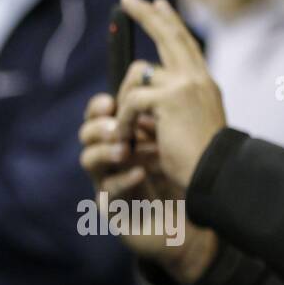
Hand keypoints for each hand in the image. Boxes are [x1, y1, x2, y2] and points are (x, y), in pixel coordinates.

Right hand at [80, 92, 217, 284]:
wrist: (196, 215)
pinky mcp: (114, 209)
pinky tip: (139, 173)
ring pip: (88, 160)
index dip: (99, 106)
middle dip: (97, 126)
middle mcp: (113, 157)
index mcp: (126, 135)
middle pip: (86, 134)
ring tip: (125, 150)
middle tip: (116, 127)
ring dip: (103, 150)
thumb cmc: (186, 174)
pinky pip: (106, 193)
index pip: (100, 114)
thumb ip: (159, 106)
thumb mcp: (174, 133)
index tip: (111, 102)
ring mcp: (110, 182)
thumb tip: (147, 69)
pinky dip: (122, 180)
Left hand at [113, 0, 226, 190]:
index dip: (169, 23)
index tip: (158, 5)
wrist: (215, 174)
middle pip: (168, 35)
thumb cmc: (196, 161)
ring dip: (123, 104)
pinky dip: (123, 122)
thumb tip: (136, 89)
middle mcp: (196, 77)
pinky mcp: (170, 98)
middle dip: (145, 15)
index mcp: (202, 83)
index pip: (183, 44)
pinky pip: (130, 101)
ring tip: (124, 133)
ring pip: (137, 76)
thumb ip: (163, 104)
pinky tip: (127, 140)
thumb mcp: (180, 125)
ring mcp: (185, 84)